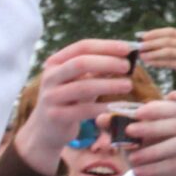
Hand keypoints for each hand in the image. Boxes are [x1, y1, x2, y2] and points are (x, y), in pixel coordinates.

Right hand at [13, 40, 142, 175]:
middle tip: (127, 67)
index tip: (128, 48)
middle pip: (81, 63)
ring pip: (83, 87)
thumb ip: (99, 69)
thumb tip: (128, 56)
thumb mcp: (82, 81)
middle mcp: (50, 77)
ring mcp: (51, 97)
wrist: (47, 129)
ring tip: (128, 85)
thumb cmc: (71, 99)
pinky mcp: (55, 116)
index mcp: (57, 62)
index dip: (107, 46)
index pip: (82, 47)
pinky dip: (103, 107)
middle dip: (107, 62)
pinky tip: (117, 106)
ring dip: (109, 85)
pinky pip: (83, 110)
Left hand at [122, 102, 175, 175]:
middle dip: (153, 127)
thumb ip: (118, 127)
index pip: (174, 107)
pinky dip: (155, 168)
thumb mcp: (130, 139)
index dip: (157, 108)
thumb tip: (101, 118)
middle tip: (129, 131)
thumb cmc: (145, 152)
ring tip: (132, 158)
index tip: (136, 113)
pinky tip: (137, 172)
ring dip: (153, 150)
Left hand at [136, 27, 175, 92]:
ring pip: (168, 51)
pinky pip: (170, 62)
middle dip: (151, 43)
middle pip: (168, 40)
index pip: (170, 31)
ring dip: (153, 53)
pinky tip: (149, 63)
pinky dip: (158, 62)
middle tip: (139, 47)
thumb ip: (167, 46)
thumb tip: (144, 39)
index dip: (155, 33)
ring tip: (142, 56)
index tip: (140, 37)